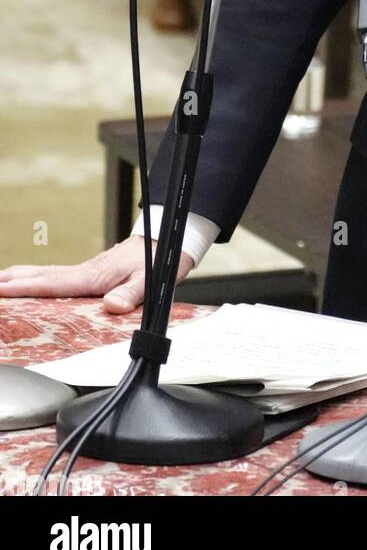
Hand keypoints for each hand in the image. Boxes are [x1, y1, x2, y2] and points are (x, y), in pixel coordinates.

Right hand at [0, 237, 195, 313]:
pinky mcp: (90, 273)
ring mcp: (87, 271)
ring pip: (47, 275)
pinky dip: (38, 279)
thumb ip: (130, 294)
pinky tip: (32, 283)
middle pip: (42, 277)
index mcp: (95, 276)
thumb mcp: (150, 280)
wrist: (167, 242)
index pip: (53, 284)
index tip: (1, 289)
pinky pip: (57, 277)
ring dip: (22, 278)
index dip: (25, 288)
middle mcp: (86, 272)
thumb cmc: (159, 261)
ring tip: (0, 282)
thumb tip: (111, 306)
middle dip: (13, 281)